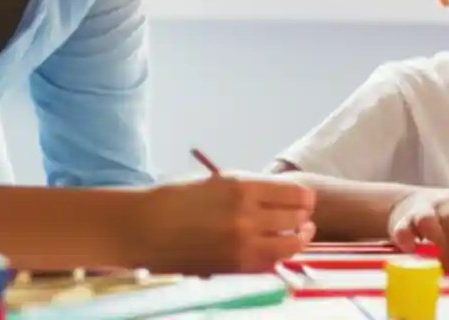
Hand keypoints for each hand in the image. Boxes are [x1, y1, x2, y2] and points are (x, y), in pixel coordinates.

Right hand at [134, 174, 315, 274]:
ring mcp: (242, 243)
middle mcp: (247, 215)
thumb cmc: (176, 199)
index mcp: (242, 186)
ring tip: (301, 233)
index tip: (306, 199)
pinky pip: (271, 262)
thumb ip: (250, 189)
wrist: (143, 228)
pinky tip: (279, 249)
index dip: (305, 197)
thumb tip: (280, 196)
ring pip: (290, 242)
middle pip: (297, 217)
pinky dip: (280, 255)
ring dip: (299, 237)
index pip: (294, 193)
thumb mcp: (217, 182)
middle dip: (304, 216)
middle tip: (306, 217)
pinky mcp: (235, 266)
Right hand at [387, 189, 448, 266]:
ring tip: (441, 260)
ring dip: (436, 239)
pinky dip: (406, 239)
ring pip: (428, 220)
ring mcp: (422, 211)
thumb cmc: (448, 212)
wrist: (407, 203)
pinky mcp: (402, 222)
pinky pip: (403, 230)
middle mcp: (444, 204)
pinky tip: (412, 249)